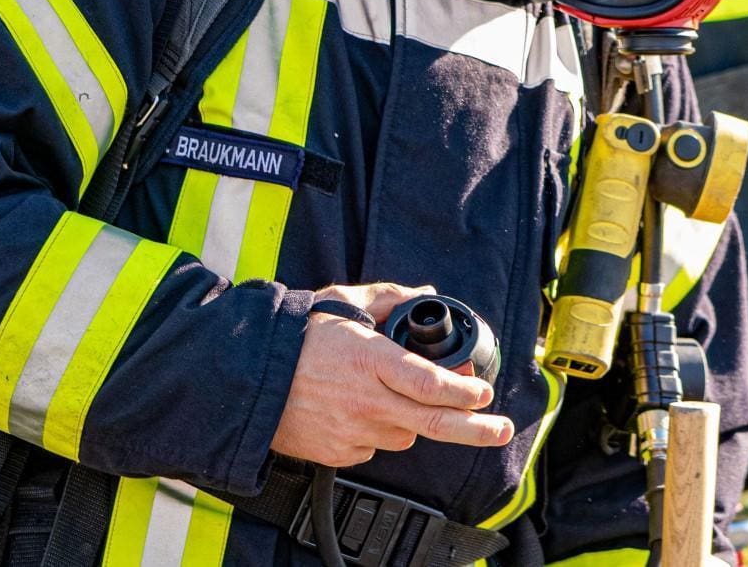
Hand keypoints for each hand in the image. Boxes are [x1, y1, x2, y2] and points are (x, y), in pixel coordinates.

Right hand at [270, 282, 515, 466]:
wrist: (247, 380)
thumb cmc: (295, 338)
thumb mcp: (342, 302)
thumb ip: (389, 296)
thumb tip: (427, 294)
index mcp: (368, 359)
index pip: (428, 382)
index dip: (462, 390)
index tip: (482, 390)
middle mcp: (365, 400)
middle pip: (432, 422)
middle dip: (475, 428)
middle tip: (500, 427)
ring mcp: (352, 431)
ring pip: (404, 434)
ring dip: (412, 418)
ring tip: (389, 394)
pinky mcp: (339, 453)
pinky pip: (375, 447)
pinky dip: (379, 430)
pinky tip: (359, 409)